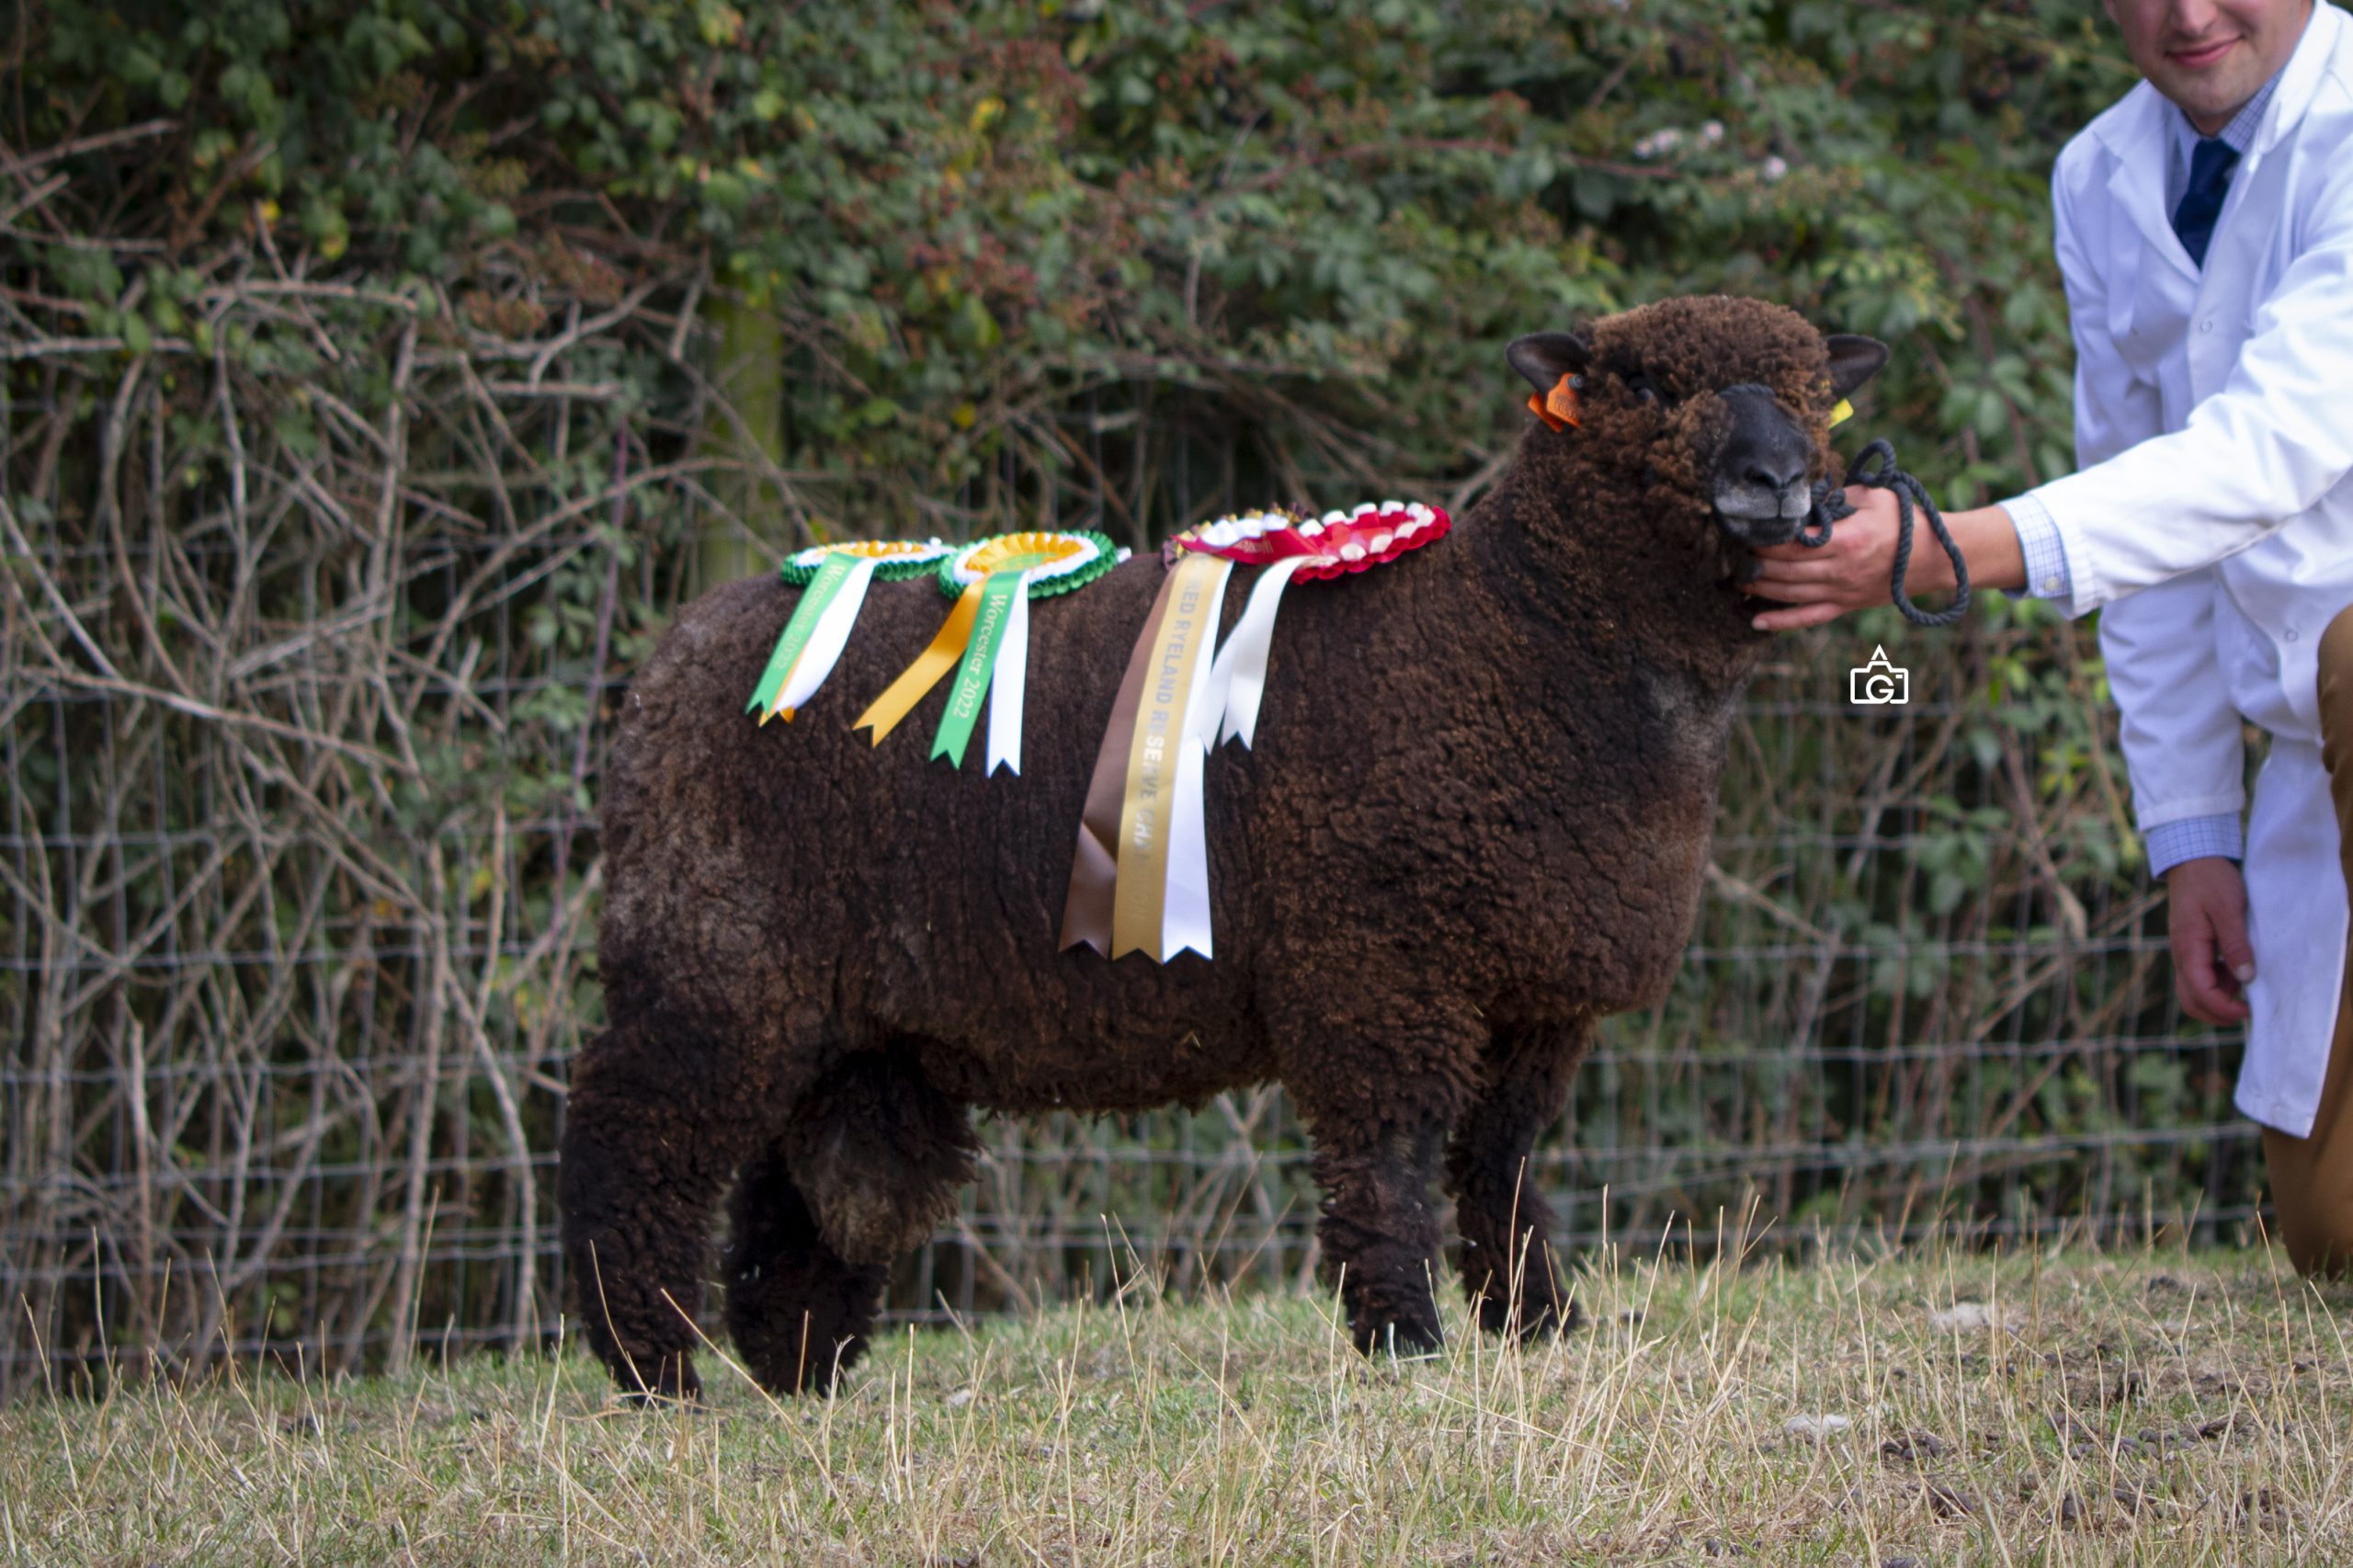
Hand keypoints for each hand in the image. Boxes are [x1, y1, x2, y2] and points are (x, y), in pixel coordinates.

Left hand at [1745, 488, 1912, 630]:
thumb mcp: (1873, 497)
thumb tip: (1802, 499)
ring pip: (1790, 593)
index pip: (1792, 545)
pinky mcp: (1846, 605)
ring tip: (1736, 578)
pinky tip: (1757, 621)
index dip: (1764, 540)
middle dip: (1754, 562)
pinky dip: (1782, 622)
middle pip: (1785, 570)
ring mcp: (1842, 591)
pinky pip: (1809, 617)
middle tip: (1731, 553)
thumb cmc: (1906, 521)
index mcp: (1847, 540)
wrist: (1936, 557)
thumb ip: (1836, 499)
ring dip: (1759, 588)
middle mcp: (1841, 570)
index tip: (1745, 530)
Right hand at [2164, 856, 2255, 1024]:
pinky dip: (2218, 984)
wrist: (2193, 860)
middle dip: (2217, 1014)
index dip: (2224, 1009)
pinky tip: (2237, 971)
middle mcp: (2181, 955)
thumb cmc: (2211, 880)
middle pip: (2191, 1000)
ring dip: (2219, 999)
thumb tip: (2245, 978)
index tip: (2248, 1010)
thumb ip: (2235, 945)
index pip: (2201, 993)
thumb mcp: (2228, 910)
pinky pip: (2200, 977)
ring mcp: (2184, 952)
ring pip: (2194, 991)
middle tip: (2246, 1012)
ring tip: (2246, 988)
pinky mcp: (2191, 948)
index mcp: (2188, 948)